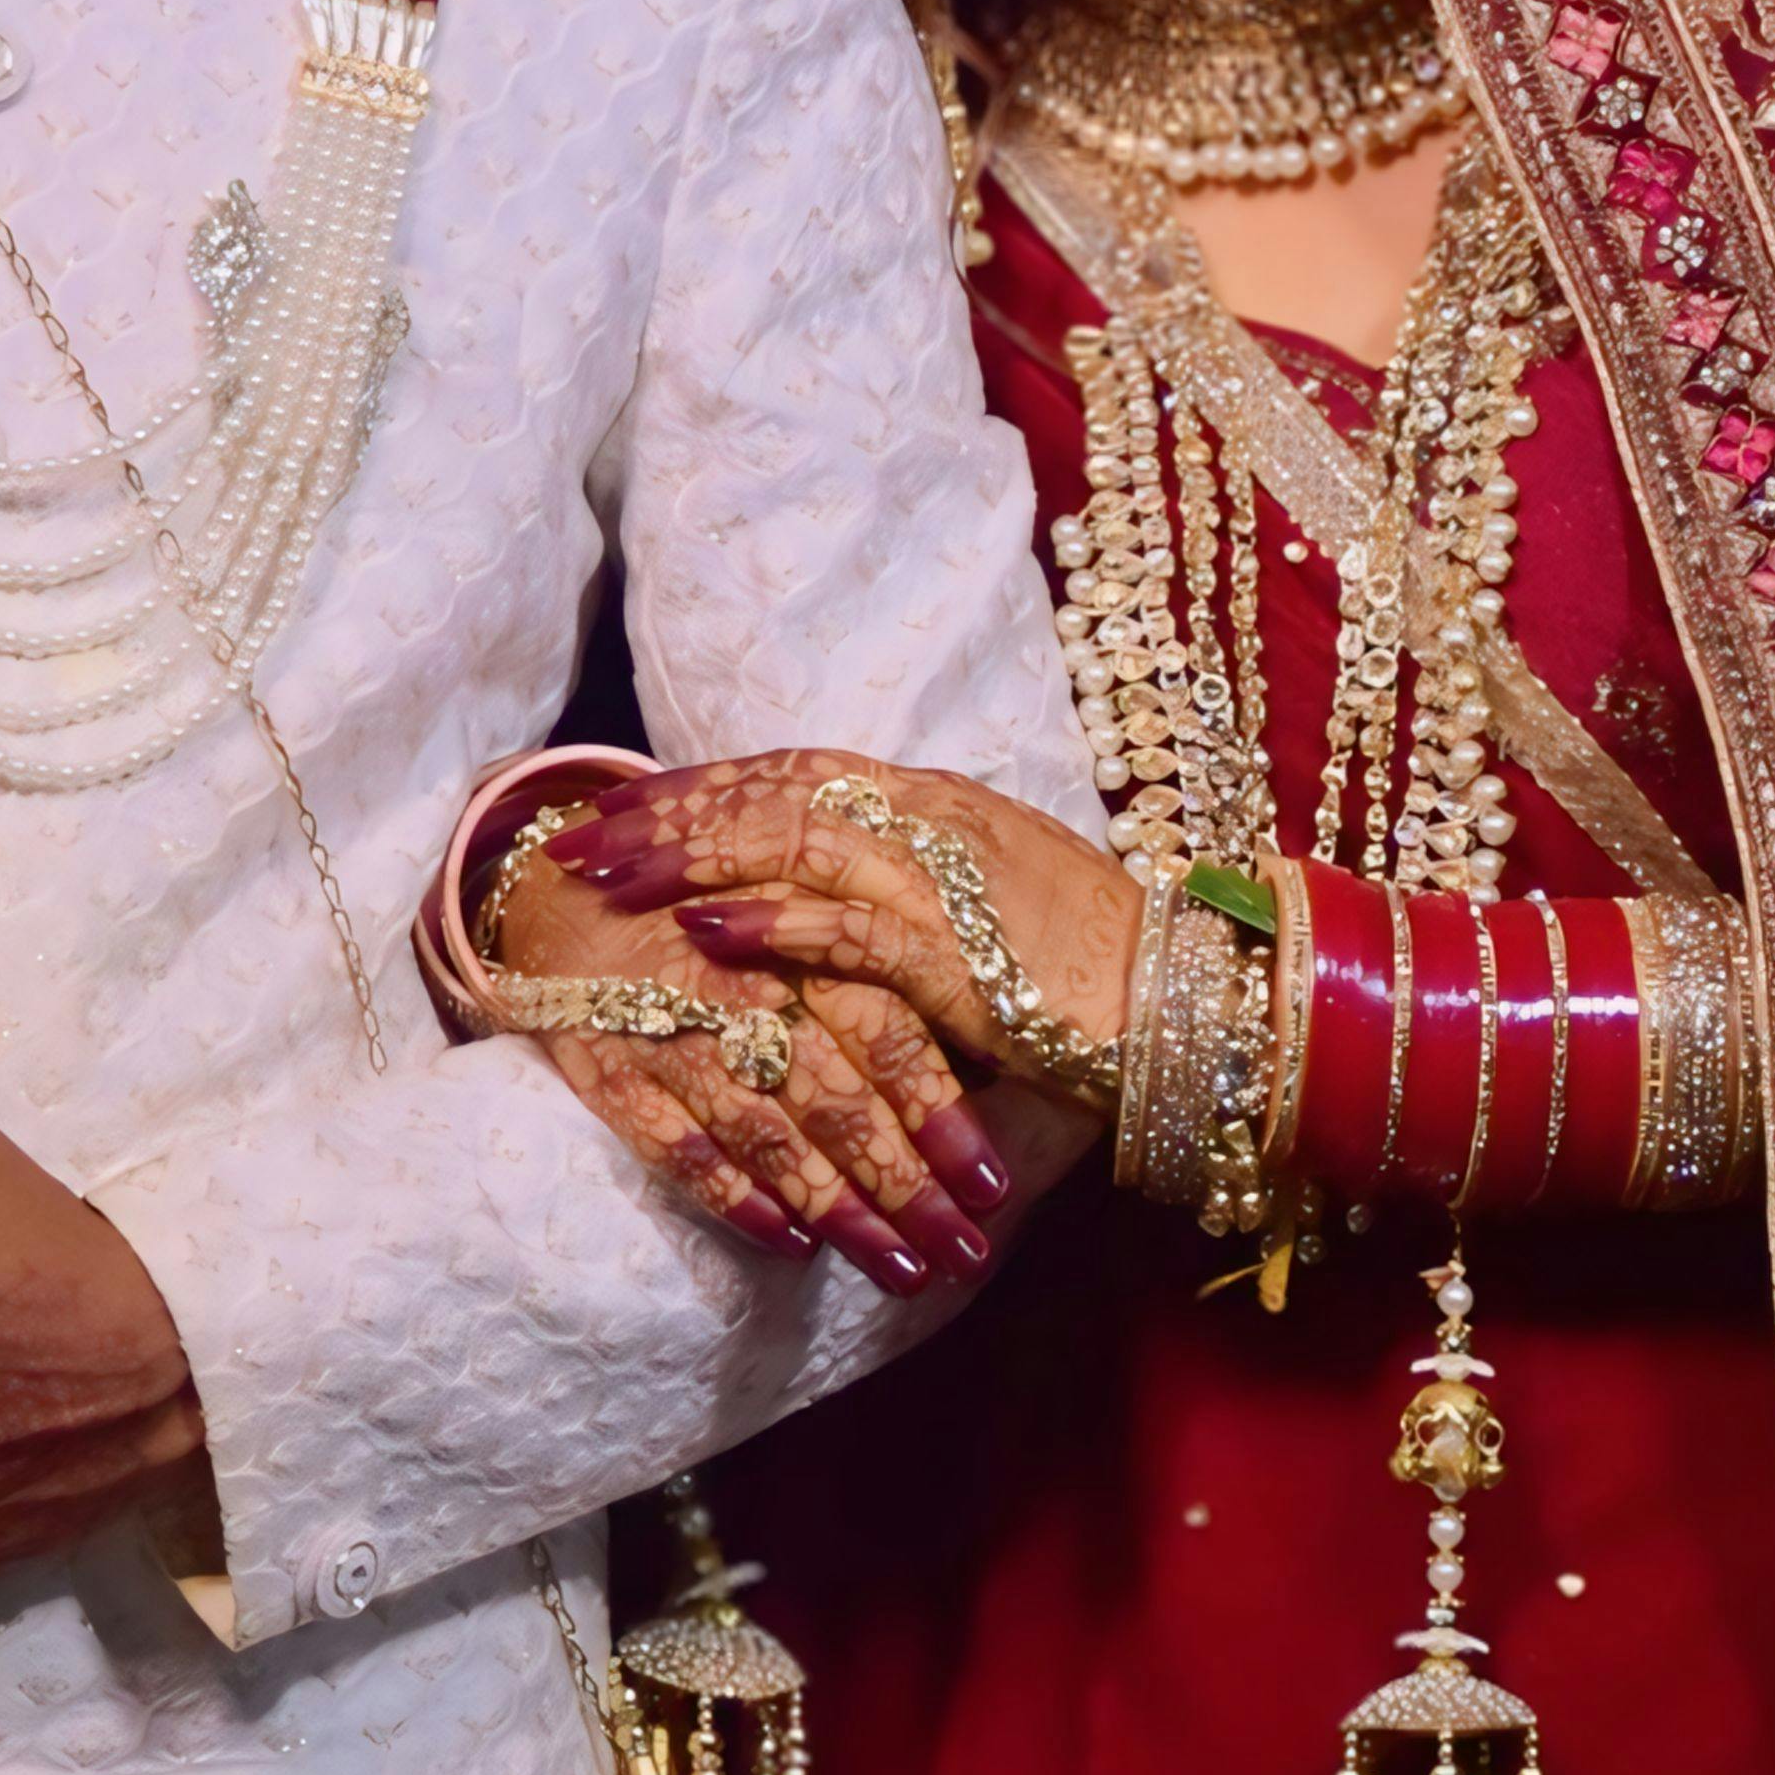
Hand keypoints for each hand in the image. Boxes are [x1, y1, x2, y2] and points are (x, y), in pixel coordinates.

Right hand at [473, 819, 1012, 1290]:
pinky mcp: (606, 1067)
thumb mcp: (794, 905)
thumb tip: (976, 1053)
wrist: (559, 884)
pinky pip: (673, 1145)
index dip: (942, 1117)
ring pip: (766, 1134)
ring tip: (899, 1268)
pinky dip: (734, 1197)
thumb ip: (870, 964)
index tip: (993, 1189)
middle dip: (906, 1186)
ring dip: (838, 1208)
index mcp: (797, 935)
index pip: (888, 1036)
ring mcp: (668, 1030)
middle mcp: (739, 985)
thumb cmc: (710, 903)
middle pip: (837, 1099)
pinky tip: (789, 1244)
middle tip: (961, 1254)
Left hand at [567, 759, 1140, 1135]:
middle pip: (777, 792)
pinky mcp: (966, 959)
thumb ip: (908, 890)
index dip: (701, 783)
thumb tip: (825, 897)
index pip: (795, 771)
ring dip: (694, 857)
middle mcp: (936, 824)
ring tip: (609, 877)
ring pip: (797, 844)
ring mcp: (951, 885)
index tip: (619, 801)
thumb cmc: (1093, 968)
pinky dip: (774, 925)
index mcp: (940, 804)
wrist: (1198, 1004)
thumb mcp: (990, 906)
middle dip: (669, 812)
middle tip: (576, 838)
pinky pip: (852, 931)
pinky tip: (703, 930)